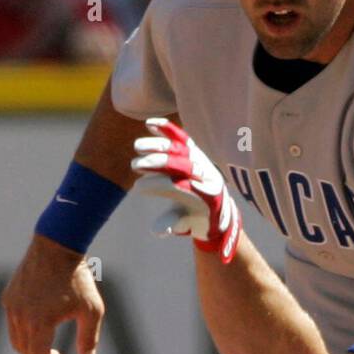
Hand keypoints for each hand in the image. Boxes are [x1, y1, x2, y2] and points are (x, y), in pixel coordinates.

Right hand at [1, 233, 104, 353]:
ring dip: (33, 350)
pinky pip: (14, 324)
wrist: (57, 246)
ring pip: (18, 340)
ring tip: (53, 352)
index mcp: (39, 323)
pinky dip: (26, 334)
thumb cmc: (77, 278)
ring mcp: (12, 306)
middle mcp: (20, 317)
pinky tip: (43, 331)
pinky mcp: (9, 297)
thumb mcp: (91, 310)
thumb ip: (89, 338)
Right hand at [131, 117, 240, 261]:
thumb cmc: (197, 219)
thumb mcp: (186, 225)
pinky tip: (149, 123)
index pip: (178, 185)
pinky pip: (182, 137)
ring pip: (180, 149)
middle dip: (157, 163)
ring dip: (158, 145)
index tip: (138, 188)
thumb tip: (157, 230)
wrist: (218, 207)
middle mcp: (206, 175)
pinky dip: (167, 130)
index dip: (157, 185)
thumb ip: (172, 225)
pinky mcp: (196, 152)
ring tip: (137, 147)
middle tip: (135, 165)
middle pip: (181, 164)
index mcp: (205, 195)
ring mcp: (202, 161)